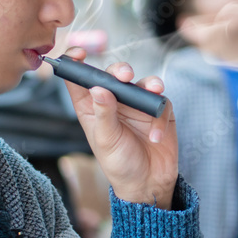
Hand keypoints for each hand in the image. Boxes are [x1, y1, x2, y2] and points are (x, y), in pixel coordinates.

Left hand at [62, 47, 177, 209]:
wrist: (148, 183)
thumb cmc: (120, 164)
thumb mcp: (106, 140)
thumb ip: (104, 114)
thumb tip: (98, 88)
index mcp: (92, 107)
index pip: (80, 79)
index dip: (76, 63)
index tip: (78, 53)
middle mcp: (115, 102)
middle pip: (114, 74)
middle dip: (120, 70)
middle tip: (125, 75)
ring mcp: (137, 105)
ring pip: (142, 82)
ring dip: (148, 83)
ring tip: (152, 90)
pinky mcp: (159, 111)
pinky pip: (161, 102)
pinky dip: (160, 117)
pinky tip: (156, 136)